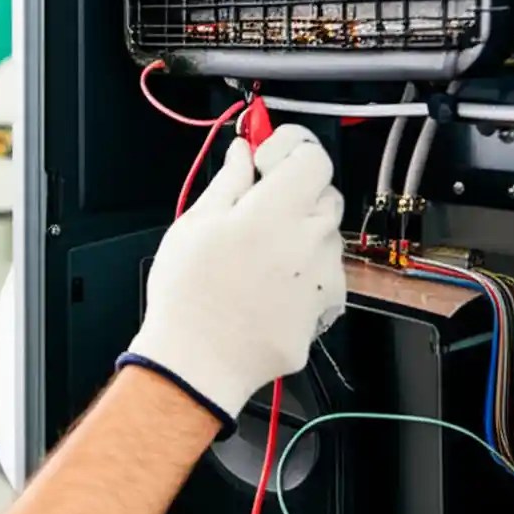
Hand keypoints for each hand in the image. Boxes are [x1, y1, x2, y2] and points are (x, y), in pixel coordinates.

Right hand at [126, 125, 345, 424]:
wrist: (197, 363)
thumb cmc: (188, 295)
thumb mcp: (194, 224)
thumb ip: (229, 182)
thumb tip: (242, 154)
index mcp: (278, 210)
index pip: (313, 157)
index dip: (290, 150)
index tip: (265, 159)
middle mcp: (311, 241)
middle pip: (324, 195)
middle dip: (295, 193)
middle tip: (254, 208)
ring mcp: (324, 279)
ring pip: (326, 238)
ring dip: (299, 235)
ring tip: (254, 257)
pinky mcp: (326, 311)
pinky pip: (324, 278)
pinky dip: (303, 275)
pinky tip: (266, 287)